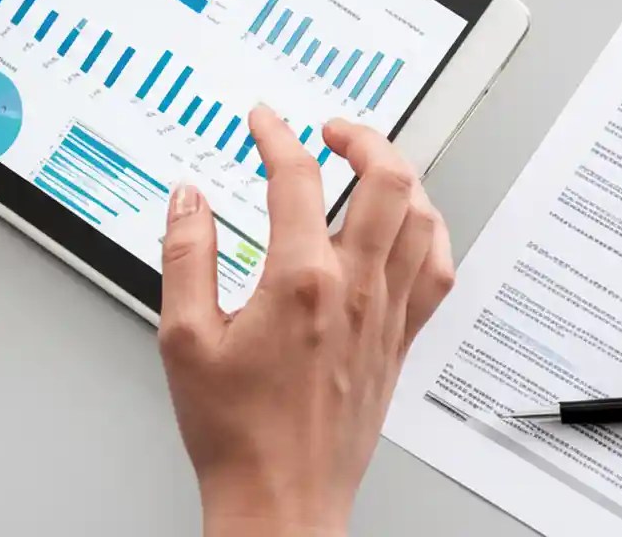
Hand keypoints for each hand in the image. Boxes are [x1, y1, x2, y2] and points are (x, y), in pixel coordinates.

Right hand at [159, 106, 455, 536]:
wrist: (281, 498)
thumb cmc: (237, 433)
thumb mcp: (185, 339)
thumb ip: (187, 255)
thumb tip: (188, 199)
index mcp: (301, 283)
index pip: (297, 177)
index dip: (277, 135)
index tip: (263, 122)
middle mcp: (356, 291)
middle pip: (387, 181)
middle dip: (362, 137)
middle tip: (332, 130)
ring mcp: (387, 315)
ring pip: (421, 218)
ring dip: (400, 177)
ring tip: (370, 165)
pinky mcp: (400, 341)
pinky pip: (436, 272)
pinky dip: (428, 234)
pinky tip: (409, 228)